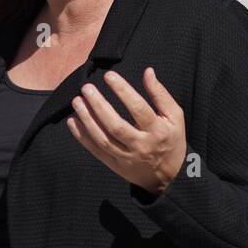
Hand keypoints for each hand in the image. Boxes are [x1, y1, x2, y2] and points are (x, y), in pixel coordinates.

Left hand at [67, 67, 185, 194]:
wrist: (169, 175)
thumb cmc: (171, 140)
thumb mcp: (175, 116)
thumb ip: (160, 94)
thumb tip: (148, 72)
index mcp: (158, 131)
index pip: (138, 109)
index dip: (123, 91)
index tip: (109, 76)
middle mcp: (141, 145)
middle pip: (116, 126)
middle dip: (99, 106)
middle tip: (86, 88)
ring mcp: (126, 158)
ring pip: (103, 139)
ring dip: (87, 120)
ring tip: (77, 101)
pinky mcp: (115, 166)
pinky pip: (96, 151)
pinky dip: (82, 137)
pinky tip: (72, 121)